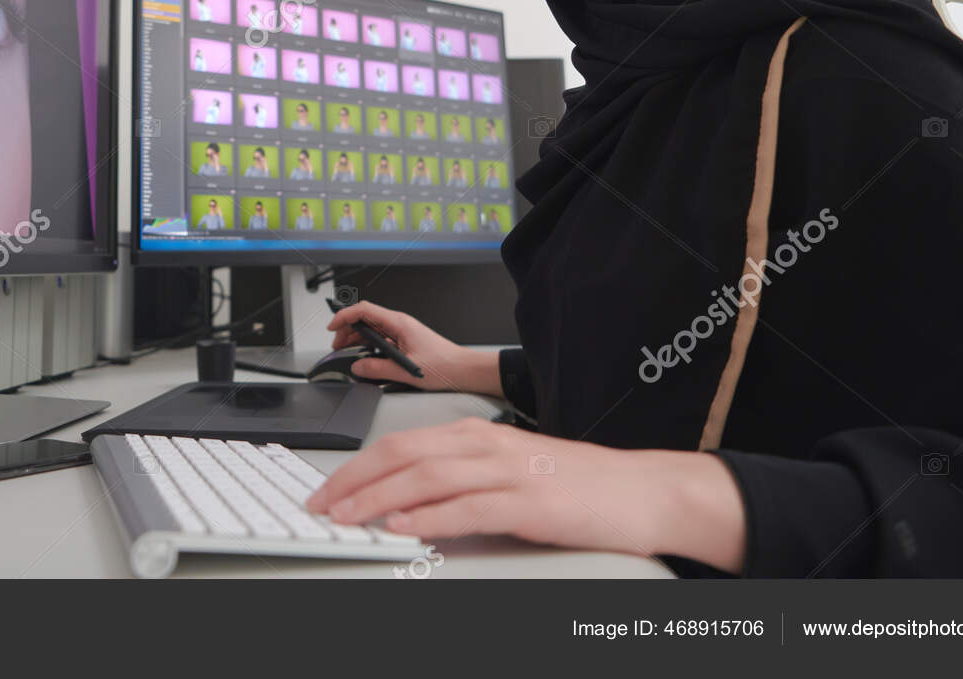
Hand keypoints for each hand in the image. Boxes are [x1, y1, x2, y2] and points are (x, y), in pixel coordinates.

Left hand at [305, 417, 747, 573]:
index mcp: (476, 435)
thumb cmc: (576, 484)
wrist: (639, 491)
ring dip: (380, 499)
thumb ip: (458, 480)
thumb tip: (404, 502)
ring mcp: (508, 472)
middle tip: (322, 504)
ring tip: (348, 516)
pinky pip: (468, 508)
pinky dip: (430, 517)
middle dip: (354, 481)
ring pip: (427, 478)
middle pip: (403, 454)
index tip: (327, 489)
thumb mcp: (507, 471)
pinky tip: (405, 526)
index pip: (400, 443)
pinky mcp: (530, 503)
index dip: (357, 466)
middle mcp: (486, 446)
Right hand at [325, 301, 500, 394]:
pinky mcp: (404, 340)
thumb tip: (357, 367)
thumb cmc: (444, 365)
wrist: (463, 369)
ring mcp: (401, 331)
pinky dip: (367, 344)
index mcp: (399, 323)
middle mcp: (399, 323)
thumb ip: (378, 369)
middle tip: (337, 345)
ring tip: (347, 351)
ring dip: (356, 338)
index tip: (332, 327)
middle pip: (365, 318)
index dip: (345, 316)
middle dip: (347, 329)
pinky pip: (380, 337)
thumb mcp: (406, 370)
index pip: (365, 310)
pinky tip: (364, 356)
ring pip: (371, 328)